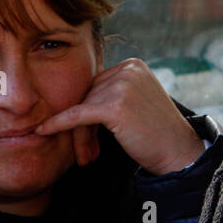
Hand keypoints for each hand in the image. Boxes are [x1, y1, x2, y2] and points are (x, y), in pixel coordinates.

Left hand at [34, 58, 203, 175]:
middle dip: (82, 125)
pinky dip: (59, 124)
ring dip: (80, 135)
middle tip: (85, 153)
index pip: (96, 84)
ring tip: (86, 157)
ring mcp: (122, 86)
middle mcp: (128, 70)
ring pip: (82, 108)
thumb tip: (75, 99)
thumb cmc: (157, 134)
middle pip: (87, 94)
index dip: (88, 111)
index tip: (88, 138)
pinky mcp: (114, 106)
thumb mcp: (136, 102)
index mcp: (133, 65)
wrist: (179, 154)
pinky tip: (43, 131)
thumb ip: (112, 93)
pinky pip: (78, 115)